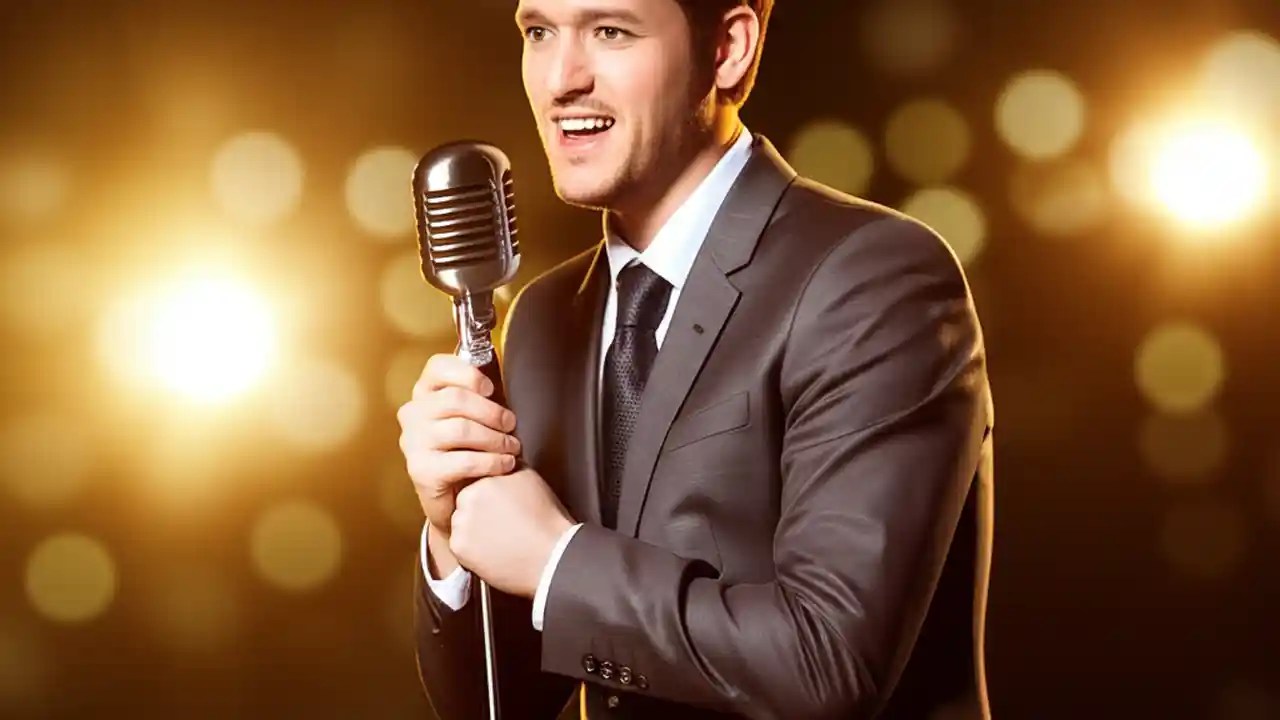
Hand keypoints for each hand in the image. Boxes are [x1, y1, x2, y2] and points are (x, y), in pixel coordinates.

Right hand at [396, 354, 521, 533]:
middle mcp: (413, 414)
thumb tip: (500, 374)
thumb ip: (480, 395)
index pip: (438, 367)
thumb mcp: (474, 417)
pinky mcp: (421, 470)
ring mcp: (413, 442)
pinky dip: (492, 461)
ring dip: (496, 439)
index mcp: (424, 393)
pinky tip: (505, 464)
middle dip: (492, 412)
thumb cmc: (468, 451)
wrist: (456, 501)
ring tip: (512, 447)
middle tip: (511, 424)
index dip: (468, 374)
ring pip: (462, 429)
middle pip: (456, 399)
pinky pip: (465, 460)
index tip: (491, 388)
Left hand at [449, 466, 575, 598]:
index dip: (491, 494)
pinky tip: (495, 549)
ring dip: (475, 529)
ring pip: (462, 524)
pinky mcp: (459, 548)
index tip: (504, 504)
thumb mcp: (530, 478)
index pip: (477, 482)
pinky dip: (474, 550)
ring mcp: (461, 524)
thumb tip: (502, 463)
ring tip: (501, 536)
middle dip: (480, 511)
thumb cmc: (545, 520)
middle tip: (503, 521)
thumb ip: (509, 467)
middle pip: (466, 502)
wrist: (550, 555)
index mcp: (483, 480)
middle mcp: (467, 500)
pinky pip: (461, 546)